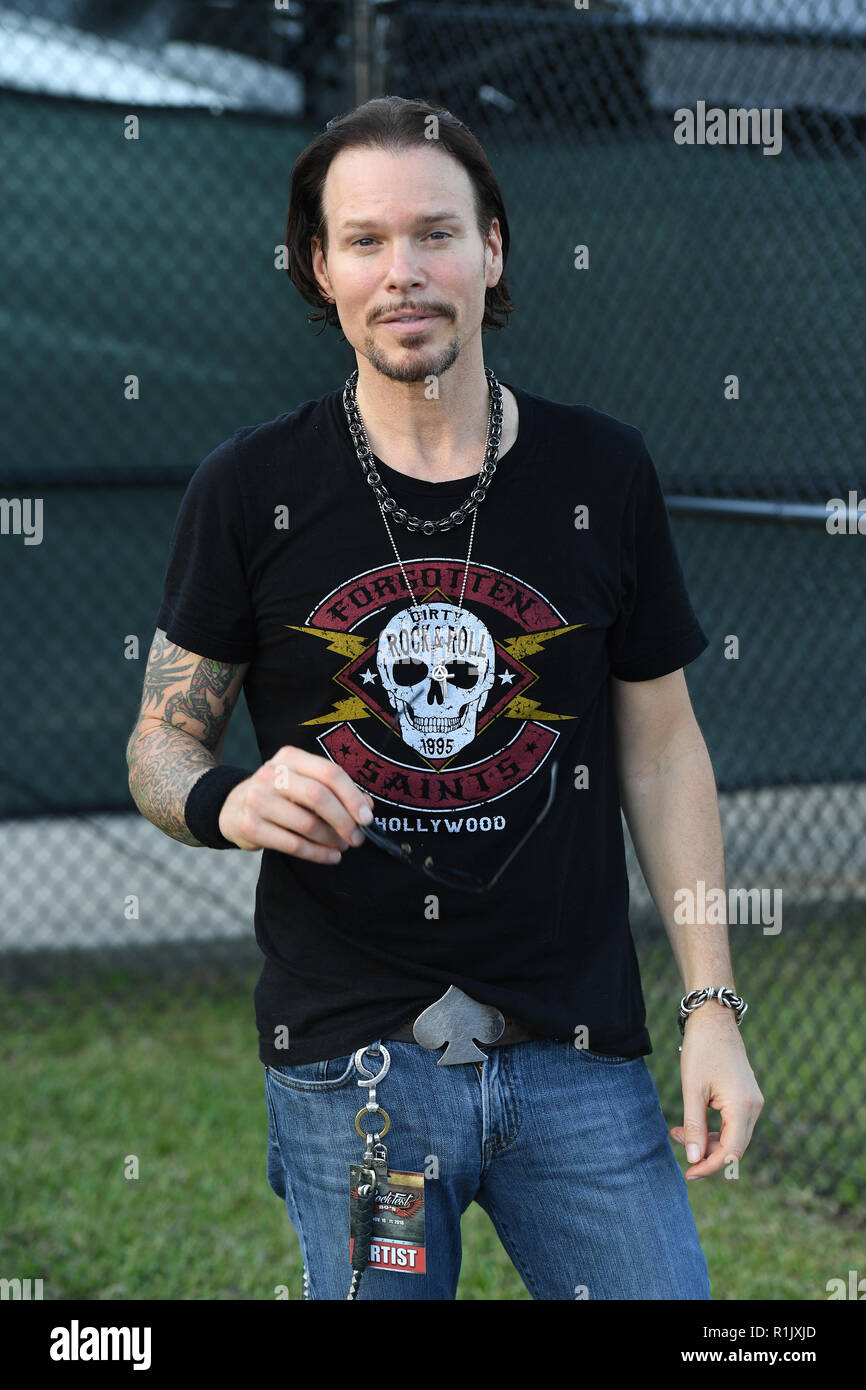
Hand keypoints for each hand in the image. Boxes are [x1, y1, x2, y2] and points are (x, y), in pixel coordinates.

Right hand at [218, 744, 374, 862]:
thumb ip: (334, 790)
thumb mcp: (302, 782)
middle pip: (318, 796)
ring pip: (307, 824)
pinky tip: (330, 857)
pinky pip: (293, 844)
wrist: (230, 806)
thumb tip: (366, 809)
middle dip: (344, 821)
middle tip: (357, 838)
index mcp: (290, 757)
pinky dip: (317, 854)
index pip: (329, 773)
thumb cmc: (278, 794)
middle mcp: (271, 774)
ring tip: (342, 846)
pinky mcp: (250, 826)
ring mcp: (257, 800)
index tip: (367, 818)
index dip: (352, 796)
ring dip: (332, 840)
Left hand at [668, 1002, 763, 1179]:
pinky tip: (692, 1123)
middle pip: (734, 1147)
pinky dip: (713, 1128)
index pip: (731, 1152)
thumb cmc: (701, 1051)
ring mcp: (753, 1101)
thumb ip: (693, 1125)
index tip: (688, 1173)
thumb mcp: (692, 1089)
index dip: (710, 1166)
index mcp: (743, 1107)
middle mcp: (754, 1107)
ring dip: (706, 1139)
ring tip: (678, 1130)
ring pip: (733, 1136)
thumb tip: (693, 1158)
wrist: (713, 1020)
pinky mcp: (747, 1096)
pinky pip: (733, 1123)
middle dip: (704, 1152)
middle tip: (675, 1140)